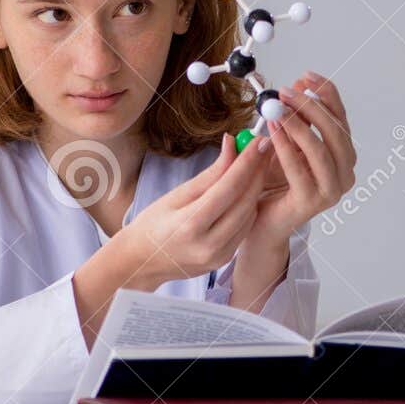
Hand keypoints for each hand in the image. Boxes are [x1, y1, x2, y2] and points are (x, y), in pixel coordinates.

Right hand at [112, 131, 269, 284]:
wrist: (142, 262)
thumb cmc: (152, 224)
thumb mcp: (176, 195)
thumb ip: (209, 173)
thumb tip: (232, 145)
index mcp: (190, 225)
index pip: (228, 188)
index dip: (247, 162)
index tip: (259, 141)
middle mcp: (208, 244)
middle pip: (244, 201)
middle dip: (257, 171)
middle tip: (263, 148)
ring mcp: (218, 256)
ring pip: (249, 214)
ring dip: (256, 188)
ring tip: (255, 164)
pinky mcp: (224, 260)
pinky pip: (244, 227)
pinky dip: (248, 206)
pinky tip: (246, 189)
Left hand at [249, 72, 355, 245]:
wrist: (259, 220)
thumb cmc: (273, 180)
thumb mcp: (286, 141)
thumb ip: (293, 117)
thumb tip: (294, 85)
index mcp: (343, 156)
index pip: (341, 119)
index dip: (326, 95)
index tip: (307, 76)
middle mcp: (345, 173)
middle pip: (335, 132)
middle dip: (311, 107)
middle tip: (287, 90)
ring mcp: (332, 190)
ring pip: (321, 150)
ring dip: (299, 124)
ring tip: (277, 107)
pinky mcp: (312, 203)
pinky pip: (300, 169)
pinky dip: (286, 146)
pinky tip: (273, 130)